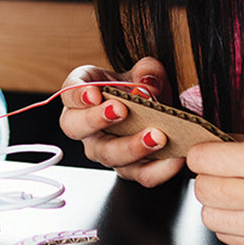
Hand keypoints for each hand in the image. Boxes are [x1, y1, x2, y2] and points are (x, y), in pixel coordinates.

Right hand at [59, 57, 185, 186]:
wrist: (155, 113)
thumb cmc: (139, 91)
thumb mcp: (145, 72)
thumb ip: (147, 70)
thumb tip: (148, 84)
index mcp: (83, 96)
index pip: (69, 93)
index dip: (78, 94)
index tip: (94, 93)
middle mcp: (86, 127)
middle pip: (77, 127)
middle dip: (97, 119)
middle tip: (120, 110)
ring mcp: (104, 151)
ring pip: (109, 155)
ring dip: (132, 147)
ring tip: (156, 136)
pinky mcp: (128, 169)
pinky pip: (139, 174)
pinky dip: (158, 169)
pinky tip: (174, 158)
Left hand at [190, 134, 243, 244]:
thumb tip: (214, 142)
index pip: (203, 159)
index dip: (203, 153)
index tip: (210, 152)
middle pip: (202, 190)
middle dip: (209, 177)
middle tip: (227, 171)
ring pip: (208, 217)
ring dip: (217, 204)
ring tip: (241, 193)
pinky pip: (228, 237)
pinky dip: (231, 224)